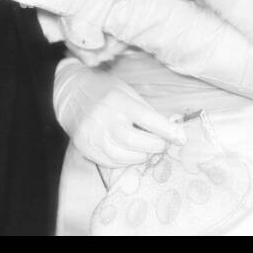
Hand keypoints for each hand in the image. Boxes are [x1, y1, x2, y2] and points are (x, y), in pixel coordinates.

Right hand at [54, 59, 186, 168]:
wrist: (70, 93)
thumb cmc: (105, 90)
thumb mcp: (127, 92)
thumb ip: (145, 110)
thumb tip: (169, 129)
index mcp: (119, 100)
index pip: (149, 119)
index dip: (168, 131)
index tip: (182, 138)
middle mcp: (105, 118)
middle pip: (136, 142)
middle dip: (156, 146)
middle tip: (162, 144)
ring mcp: (93, 135)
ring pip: (124, 156)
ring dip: (142, 156)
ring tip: (147, 149)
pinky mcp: (85, 147)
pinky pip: (110, 161)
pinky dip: (125, 161)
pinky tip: (131, 154)